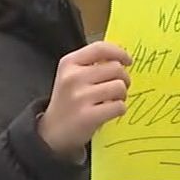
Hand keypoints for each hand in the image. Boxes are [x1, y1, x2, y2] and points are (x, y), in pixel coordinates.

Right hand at [36, 41, 130, 159]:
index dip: (119, 52)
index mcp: (69, 63)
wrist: (52, 131)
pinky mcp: (88, 116)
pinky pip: (119, 106)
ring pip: (119, 87)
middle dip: (124, 78)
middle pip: (116, 68)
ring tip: (113, 100)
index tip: (127, 61)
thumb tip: (122, 58)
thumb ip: (92, 64)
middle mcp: (73, 77)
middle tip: (119, 88)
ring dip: (122, 95)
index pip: (100, 48)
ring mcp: (80, 97)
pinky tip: (110, 112)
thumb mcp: (71, 76)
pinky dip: (119, 109)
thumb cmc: (69, 100)